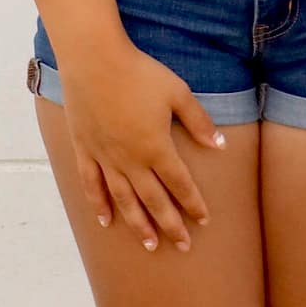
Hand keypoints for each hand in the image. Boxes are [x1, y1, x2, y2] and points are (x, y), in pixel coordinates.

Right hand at [60, 34, 226, 254]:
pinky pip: (92, 185)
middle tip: (182, 246)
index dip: (192, 203)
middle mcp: (131, 160)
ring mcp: (106, 158)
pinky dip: (99, 205)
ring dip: (138, 224)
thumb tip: (220, 145)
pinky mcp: (85, 150)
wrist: (94, 60)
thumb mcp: (177, 92)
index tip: (203, 221)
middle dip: (170, 225)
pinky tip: (106, 221)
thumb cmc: (140, 73)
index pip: (179, 184)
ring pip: (124, 200)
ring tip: (150, 244)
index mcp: (156, 147)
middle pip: (153, 200)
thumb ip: (198, 121)